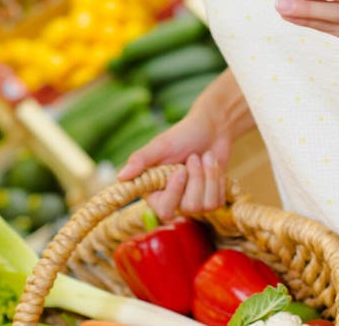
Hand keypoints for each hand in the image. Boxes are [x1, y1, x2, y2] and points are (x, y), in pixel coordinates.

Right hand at [116, 107, 230, 219]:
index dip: (174, 192)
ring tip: (204, 157)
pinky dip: (217, 178)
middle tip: (194, 157)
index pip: (164, 210)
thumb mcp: (160, 145)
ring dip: (209, 175)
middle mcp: (173, 199)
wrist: (211, 128)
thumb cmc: (183, 134)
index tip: (180, 170)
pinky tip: (212, 164)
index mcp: (155, 189)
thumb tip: (120, 177)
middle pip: (189, 207)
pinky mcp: (210, 199)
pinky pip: (217, 200)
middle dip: (196, 179)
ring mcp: (193, 202)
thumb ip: (140, 161)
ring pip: (206, 205)